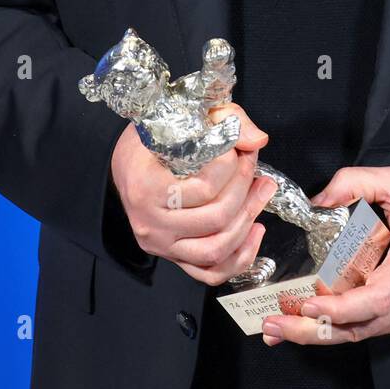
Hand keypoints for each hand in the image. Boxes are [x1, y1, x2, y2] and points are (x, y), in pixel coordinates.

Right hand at [109, 105, 278, 284]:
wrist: (127, 164)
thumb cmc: (153, 138)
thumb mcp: (184, 116)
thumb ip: (226, 120)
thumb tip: (257, 141)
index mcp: (146, 188)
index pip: (204, 187)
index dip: (232, 166)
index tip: (238, 149)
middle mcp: (151, 223)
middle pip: (216, 218)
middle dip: (245, 189)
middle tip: (254, 165)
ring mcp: (162, 245)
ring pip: (216, 248)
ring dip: (248, 219)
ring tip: (262, 192)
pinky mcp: (173, 257)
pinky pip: (211, 272)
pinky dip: (240, 257)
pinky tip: (255, 229)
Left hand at [261, 166, 389, 345]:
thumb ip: (357, 181)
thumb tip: (319, 200)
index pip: (377, 298)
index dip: (340, 308)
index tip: (307, 305)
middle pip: (362, 327)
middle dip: (313, 331)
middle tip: (273, 329)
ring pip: (367, 332)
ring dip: (324, 332)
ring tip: (282, 328)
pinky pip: (379, 327)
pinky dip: (348, 326)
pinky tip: (318, 320)